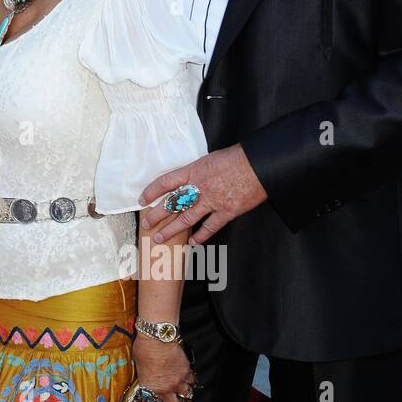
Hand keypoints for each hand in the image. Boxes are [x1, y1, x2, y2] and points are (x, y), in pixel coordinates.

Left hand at [131, 336, 194, 401]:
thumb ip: (145, 377)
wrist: (157, 337)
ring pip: (186, 393)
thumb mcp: (139, 366)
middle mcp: (166, 387)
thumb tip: (148, 378)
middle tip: (172, 398)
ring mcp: (178, 380)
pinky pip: (191, 379)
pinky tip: (184, 374)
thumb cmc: (144, 349)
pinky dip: (188, 378)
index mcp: (151, 388)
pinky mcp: (186, 370)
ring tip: (179, 385)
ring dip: (183, 390)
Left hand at [138, 144, 267, 244]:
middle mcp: (199, 187)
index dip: (151, 192)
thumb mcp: (208, 160)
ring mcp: (212, 201)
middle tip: (146, 224)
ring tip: (160, 238)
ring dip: (171, 230)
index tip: (142, 199)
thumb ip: (196, 172)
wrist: (258, 164)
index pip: (165, 182)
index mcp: (193, 171)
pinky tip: (192, 242)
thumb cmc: (235, 158)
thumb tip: (187, 180)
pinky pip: (210, 227)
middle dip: (156, 216)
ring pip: (186, 219)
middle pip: (171, 204)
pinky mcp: (226, 212)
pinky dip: (200, 236)